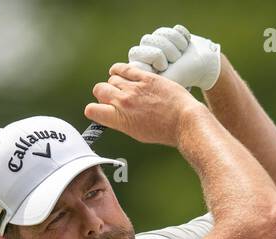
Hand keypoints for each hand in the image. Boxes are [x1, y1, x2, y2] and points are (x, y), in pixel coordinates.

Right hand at [85, 63, 202, 146]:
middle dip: (102, 94)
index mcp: (119, 119)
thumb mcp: (137, 133)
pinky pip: (124, 68)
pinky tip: (118, 71)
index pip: (92, 110)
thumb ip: (121, 121)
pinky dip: (118, 69)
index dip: (94, 109)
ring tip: (122, 86)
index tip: (100, 110)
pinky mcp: (145, 77)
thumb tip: (112, 114)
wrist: (184, 121)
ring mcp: (134, 88)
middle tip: (112, 98)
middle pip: (99, 90)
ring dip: (114, 82)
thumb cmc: (163, 131)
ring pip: (112, 78)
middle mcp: (123, 102)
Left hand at [128, 24, 221, 90]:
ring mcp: (157, 41)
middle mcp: (145, 52)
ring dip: (175, 46)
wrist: (202, 69)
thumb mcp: (164, 81)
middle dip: (164, 51)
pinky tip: (185, 48)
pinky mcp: (170, 33)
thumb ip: (147, 77)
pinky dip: (183, 39)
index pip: (136, 52)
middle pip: (147, 40)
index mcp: (141, 66)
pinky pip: (174, 30)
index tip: (163, 67)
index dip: (152, 57)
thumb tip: (134, 69)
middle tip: (173, 62)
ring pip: (160, 33)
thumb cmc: (182, 78)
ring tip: (180, 56)